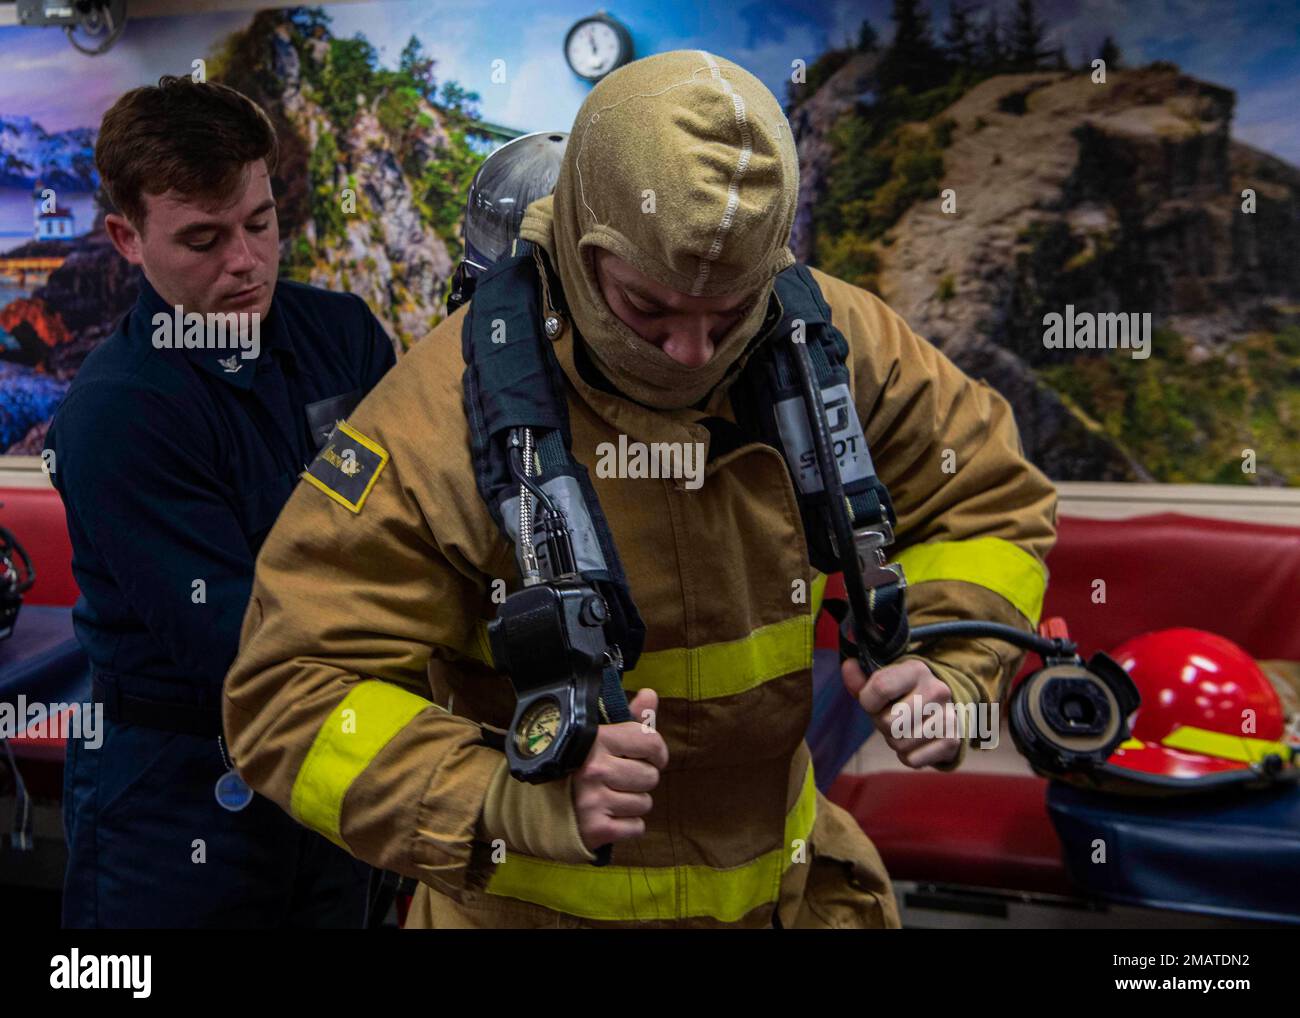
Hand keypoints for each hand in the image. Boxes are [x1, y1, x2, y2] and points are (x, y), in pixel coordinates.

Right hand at [573, 688, 668, 851]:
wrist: (535, 806)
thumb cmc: (575, 765)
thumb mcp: (598, 735)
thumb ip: (629, 718)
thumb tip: (650, 694)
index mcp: (597, 741)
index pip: (651, 741)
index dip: (657, 750)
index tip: (649, 756)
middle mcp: (595, 770)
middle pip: (651, 776)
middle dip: (641, 778)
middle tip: (620, 777)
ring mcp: (594, 801)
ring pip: (645, 803)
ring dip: (633, 802)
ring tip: (611, 796)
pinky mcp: (595, 829)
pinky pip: (637, 827)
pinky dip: (627, 825)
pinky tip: (609, 814)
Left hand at [841, 657, 960, 768]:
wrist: (944, 711)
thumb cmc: (904, 696)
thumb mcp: (884, 683)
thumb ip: (861, 680)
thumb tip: (848, 666)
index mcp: (916, 669)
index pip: (880, 687)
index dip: (868, 701)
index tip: (873, 702)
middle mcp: (936, 690)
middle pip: (888, 722)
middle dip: (882, 724)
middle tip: (892, 718)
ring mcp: (949, 716)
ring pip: (899, 744)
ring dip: (895, 741)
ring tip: (905, 728)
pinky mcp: (953, 741)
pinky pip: (912, 760)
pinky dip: (908, 756)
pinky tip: (917, 742)